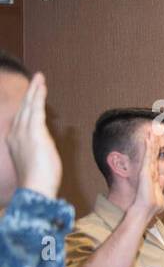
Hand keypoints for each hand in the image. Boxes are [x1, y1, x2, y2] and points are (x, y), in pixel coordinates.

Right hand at [5, 72, 61, 199]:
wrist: (35, 188)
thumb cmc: (38, 180)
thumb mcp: (36, 160)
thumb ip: (39, 148)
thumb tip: (45, 144)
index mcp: (14, 140)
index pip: (22, 118)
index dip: (27, 105)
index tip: (32, 95)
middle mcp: (16, 133)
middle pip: (23, 108)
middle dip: (30, 93)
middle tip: (36, 79)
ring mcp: (23, 132)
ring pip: (29, 106)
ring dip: (34, 91)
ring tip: (39, 78)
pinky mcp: (34, 132)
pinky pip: (36, 109)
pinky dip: (38, 96)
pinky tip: (41, 86)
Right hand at [130, 128, 163, 219]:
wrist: (146, 209)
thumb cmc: (153, 204)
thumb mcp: (160, 191)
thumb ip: (161, 184)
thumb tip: (163, 177)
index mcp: (153, 174)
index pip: (156, 159)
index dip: (159, 150)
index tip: (161, 141)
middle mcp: (148, 170)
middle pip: (152, 153)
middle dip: (154, 142)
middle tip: (154, 130)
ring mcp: (146, 170)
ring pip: (149, 153)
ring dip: (151, 141)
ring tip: (152, 130)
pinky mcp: (145, 171)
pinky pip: (148, 157)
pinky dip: (148, 148)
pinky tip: (149, 139)